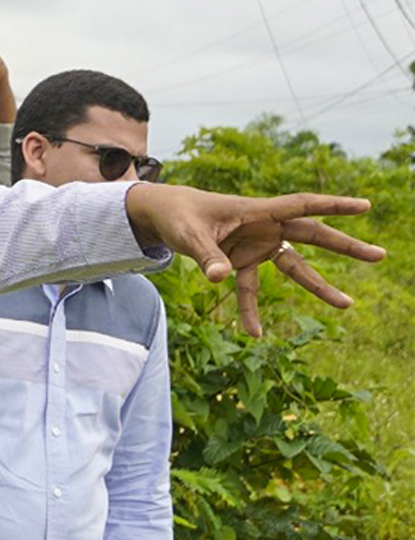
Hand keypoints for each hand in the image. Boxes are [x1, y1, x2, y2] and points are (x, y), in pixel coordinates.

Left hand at [123, 184, 383, 335]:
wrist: (160, 215)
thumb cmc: (177, 215)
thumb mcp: (188, 234)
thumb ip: (207, 256)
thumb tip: (221, 279)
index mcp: (256, 210)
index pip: (302, 205)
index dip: (334, 205)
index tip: (365, 205)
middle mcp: (263, 227)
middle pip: (312, 236)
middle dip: (345, 246)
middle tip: (380, 255)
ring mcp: (255, 245)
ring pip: (295, 266)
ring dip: (318, 286)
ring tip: (347, 305)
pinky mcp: (241, 261)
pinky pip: (251, 289)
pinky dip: (251, 310)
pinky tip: (255, 333)